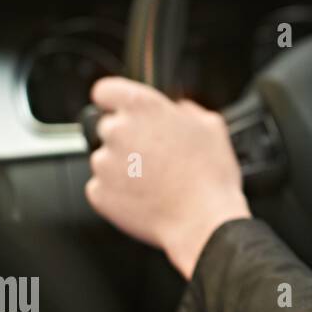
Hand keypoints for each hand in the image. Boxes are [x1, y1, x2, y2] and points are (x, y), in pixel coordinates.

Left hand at [84, 77, 251, 279]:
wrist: (204, 221)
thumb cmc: (211, 176)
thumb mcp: (213, 127)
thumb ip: (188, 110)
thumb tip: (179, 110)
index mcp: (143, 108)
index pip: (106, 90)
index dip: (114, 99)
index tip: (119, 107)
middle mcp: (118, 131)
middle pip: (109, 126)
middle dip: (128, 138)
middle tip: (155, 155)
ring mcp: (104, 164)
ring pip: (106, 158)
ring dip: (123, 166)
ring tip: (155, 180)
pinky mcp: (98, 192)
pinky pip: (102, 186)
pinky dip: (118, 191)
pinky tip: (145, 196)